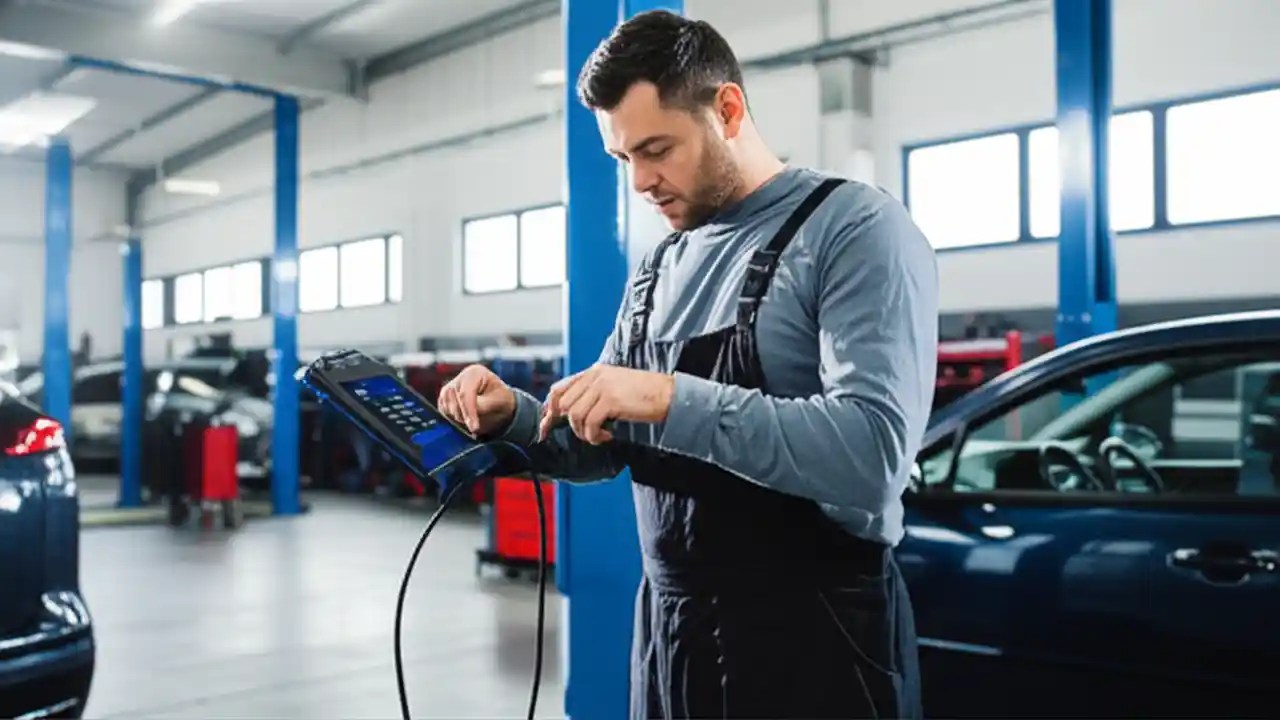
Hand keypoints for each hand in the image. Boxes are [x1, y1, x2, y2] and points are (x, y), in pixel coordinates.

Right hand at [437, 364, 516, 436]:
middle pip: (454, 400)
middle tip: (476, 426)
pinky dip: (452, 417)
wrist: (497, 401)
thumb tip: (467, 414)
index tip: (474, 428)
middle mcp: (460, 377)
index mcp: (475, 372)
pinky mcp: (445, 397)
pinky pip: (444, 410)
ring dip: (459, 417)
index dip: (468, 412)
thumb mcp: (497, 401)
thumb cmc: (500, 399)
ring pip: (447, 406)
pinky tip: (464, 417)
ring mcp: (450, 386)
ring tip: (473, 419)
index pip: (465, 394)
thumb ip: (482, 406)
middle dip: (464, 416)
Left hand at [540, 364, 674, 444]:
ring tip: (599, 435)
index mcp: (594, 371)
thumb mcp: (615, 387)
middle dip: (569, 424)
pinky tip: (607, 436)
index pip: (559, 389)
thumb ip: (594, 394)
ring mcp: (602, 387)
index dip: (549, 410)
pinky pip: (589, 423)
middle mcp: (595, 376)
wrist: (668, 395)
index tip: (546, 427)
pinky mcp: (611, 400)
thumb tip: (573, 414)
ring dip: (584, 432)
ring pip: (575, 415)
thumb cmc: (645, 394)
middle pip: (564, 404)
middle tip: (585, 435)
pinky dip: (594, 435)